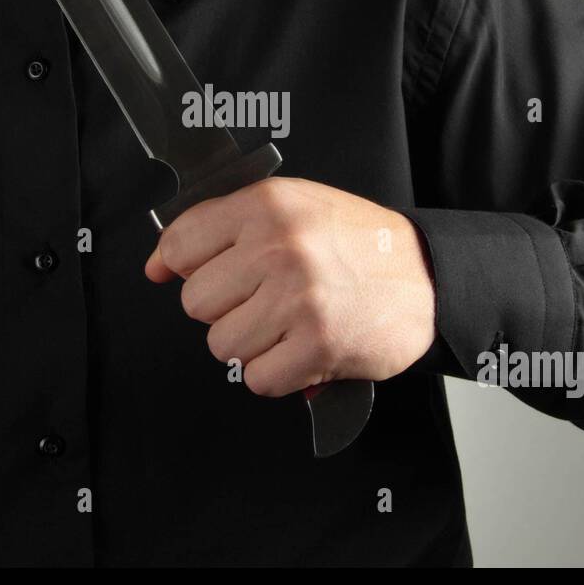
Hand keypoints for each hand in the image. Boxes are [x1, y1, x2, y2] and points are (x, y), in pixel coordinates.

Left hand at [144, 177, 436, 396]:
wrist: (427, 277)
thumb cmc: (355, 243)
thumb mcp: (289, 209)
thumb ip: (218, 229)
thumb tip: (156, 266)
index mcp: (267, 206)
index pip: (179, 246)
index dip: (190, 267)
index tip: (211, 272)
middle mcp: (279, 248)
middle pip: (195, 302)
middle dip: (226, 307)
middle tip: (266, 297)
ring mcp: (298, 299)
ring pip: (221, 344)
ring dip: (251, 343)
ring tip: (287, 322)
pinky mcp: (317, 347)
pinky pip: (257, 378)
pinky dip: (277, 372)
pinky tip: (301, 347)